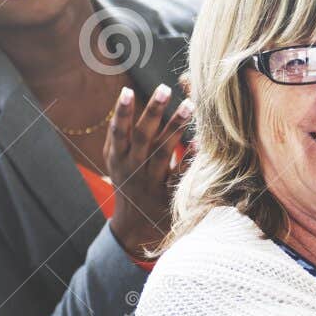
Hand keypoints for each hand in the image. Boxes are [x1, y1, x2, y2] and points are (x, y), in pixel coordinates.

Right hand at [106, 84, 192, 259]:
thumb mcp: (115, 161)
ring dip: (175, 127)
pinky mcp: (168, 194)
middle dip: (152, 112)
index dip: (121, 112)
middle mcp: (133, 168)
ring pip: (163, 152)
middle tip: (164, 88)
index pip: (118, 131)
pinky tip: (200, 143)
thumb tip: (123, 100)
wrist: (134, 227)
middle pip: (142, 137)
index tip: (127, 90)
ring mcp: (150, 182)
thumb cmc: (127, 184)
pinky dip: (189, 159)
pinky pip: (180, 174)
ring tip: (189, 105)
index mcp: (118, 158)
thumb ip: (118, 135)